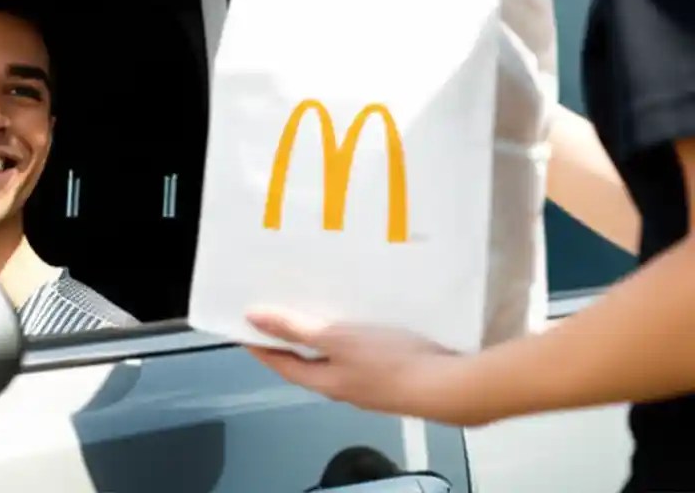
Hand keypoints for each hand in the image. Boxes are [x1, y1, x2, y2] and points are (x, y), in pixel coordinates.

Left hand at [244, 309, 485, 425]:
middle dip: (293, 340)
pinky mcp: (395, 372)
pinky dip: (354, 335)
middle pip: (309, 363)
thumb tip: (254, 319)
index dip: (261, 346)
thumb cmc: (392, 364)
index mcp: (326, 382)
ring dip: (325, 336)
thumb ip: (296, 328)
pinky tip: (363, 320)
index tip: (245, 329)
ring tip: (318, 309)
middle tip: (278, 315)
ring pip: (339, 357)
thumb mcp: (336, 339)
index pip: (282, 364)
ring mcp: (372, 382)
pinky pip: (365, 352)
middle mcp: (346, 386)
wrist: (449, 385)